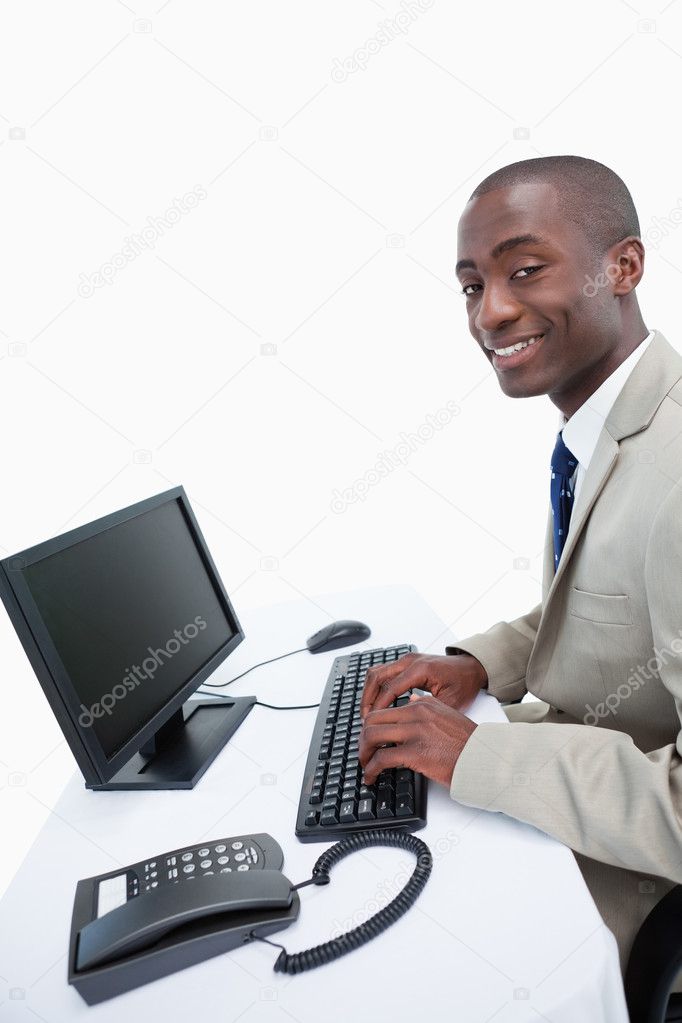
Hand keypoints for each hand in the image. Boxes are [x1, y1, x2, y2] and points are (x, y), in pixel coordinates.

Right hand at [359, 652, 486, 719]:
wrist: (472, 668)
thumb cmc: (464, 684)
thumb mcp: (450, 703)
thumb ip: (428, 711)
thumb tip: (404, 723)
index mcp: (421, 669)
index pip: (390, 688)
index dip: (379, 707)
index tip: (372, 723)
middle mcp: (411, 661)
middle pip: (376, 676)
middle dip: (368, 699)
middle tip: (365, 719)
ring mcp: (407, 659)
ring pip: (376, 672)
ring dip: (369, 692)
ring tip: (368, 712)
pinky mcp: (406, 662)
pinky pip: (383, 671)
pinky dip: (376, 686)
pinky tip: (376, 702)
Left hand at [359, 695, 476, 786]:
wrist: (483, 758)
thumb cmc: (468, 742)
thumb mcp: (448, 714)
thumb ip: (428, 705)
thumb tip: (412, 699)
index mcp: (422, 705)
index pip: (383, 710)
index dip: (370, 727)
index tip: (369, 740)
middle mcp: (416, 714)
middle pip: (372, 720)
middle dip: (362, 738)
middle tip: (363, 753)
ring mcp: (415, 732)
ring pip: (372, 736)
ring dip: (363, 753)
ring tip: (365, 765)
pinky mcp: (416, 753)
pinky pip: (382, 758)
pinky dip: (371, 769)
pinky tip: (371, 777)